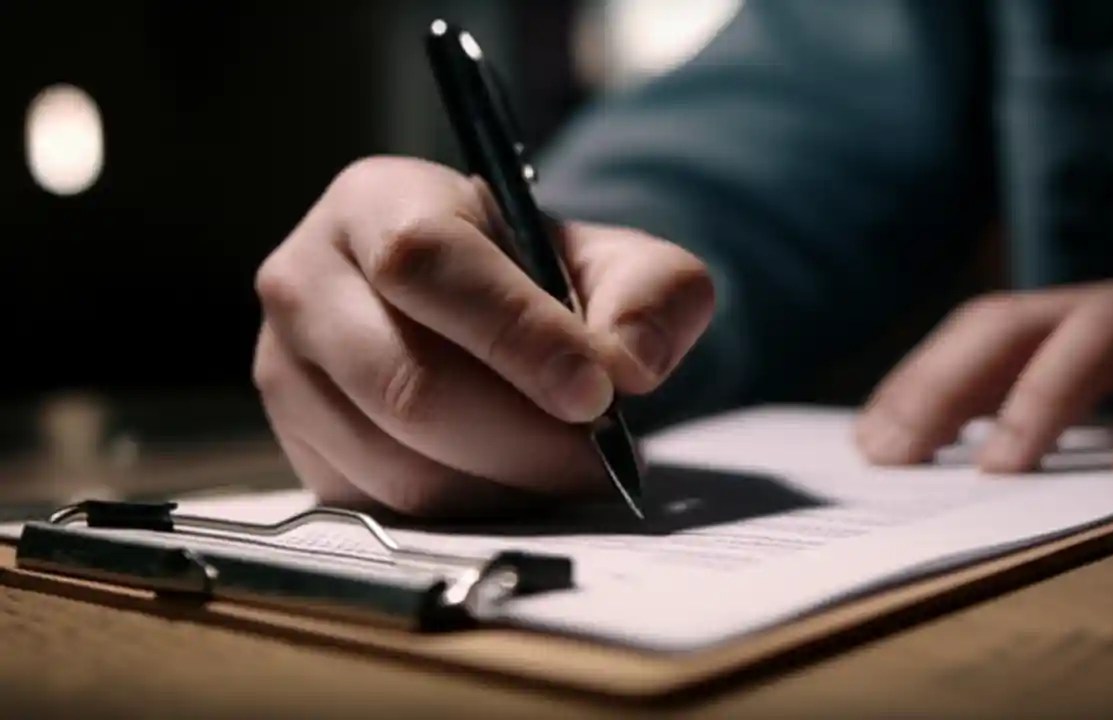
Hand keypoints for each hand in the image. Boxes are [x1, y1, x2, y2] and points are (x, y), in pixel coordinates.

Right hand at [252, 157, 713, 514]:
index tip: (595, 394)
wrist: (473, 313)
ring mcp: (285, 372)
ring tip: (567, 473)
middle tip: (601, 461)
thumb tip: (629, 365)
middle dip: (524, 439)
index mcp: (376, 202)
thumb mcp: (611, 259)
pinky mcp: (297, 449)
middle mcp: (306, 281)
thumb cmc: (535, 278)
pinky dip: (469, 514)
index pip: (427, 264)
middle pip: (408, 383)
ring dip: (504, 487)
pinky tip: (513, 487)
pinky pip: (385, 510)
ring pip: (398, 464)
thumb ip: (650, 292)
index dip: (515, 335)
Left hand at [855, 279, 1112, 473]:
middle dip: (950, 382)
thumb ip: (1034, 413)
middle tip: (902, 455)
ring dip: (1043, 396)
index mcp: (1084, 321)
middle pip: (1019, 321)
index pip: (981, 332)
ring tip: (1000, 469)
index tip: (872, 444)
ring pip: (1105, 329)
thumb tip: (913, 448)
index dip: (921, 378)